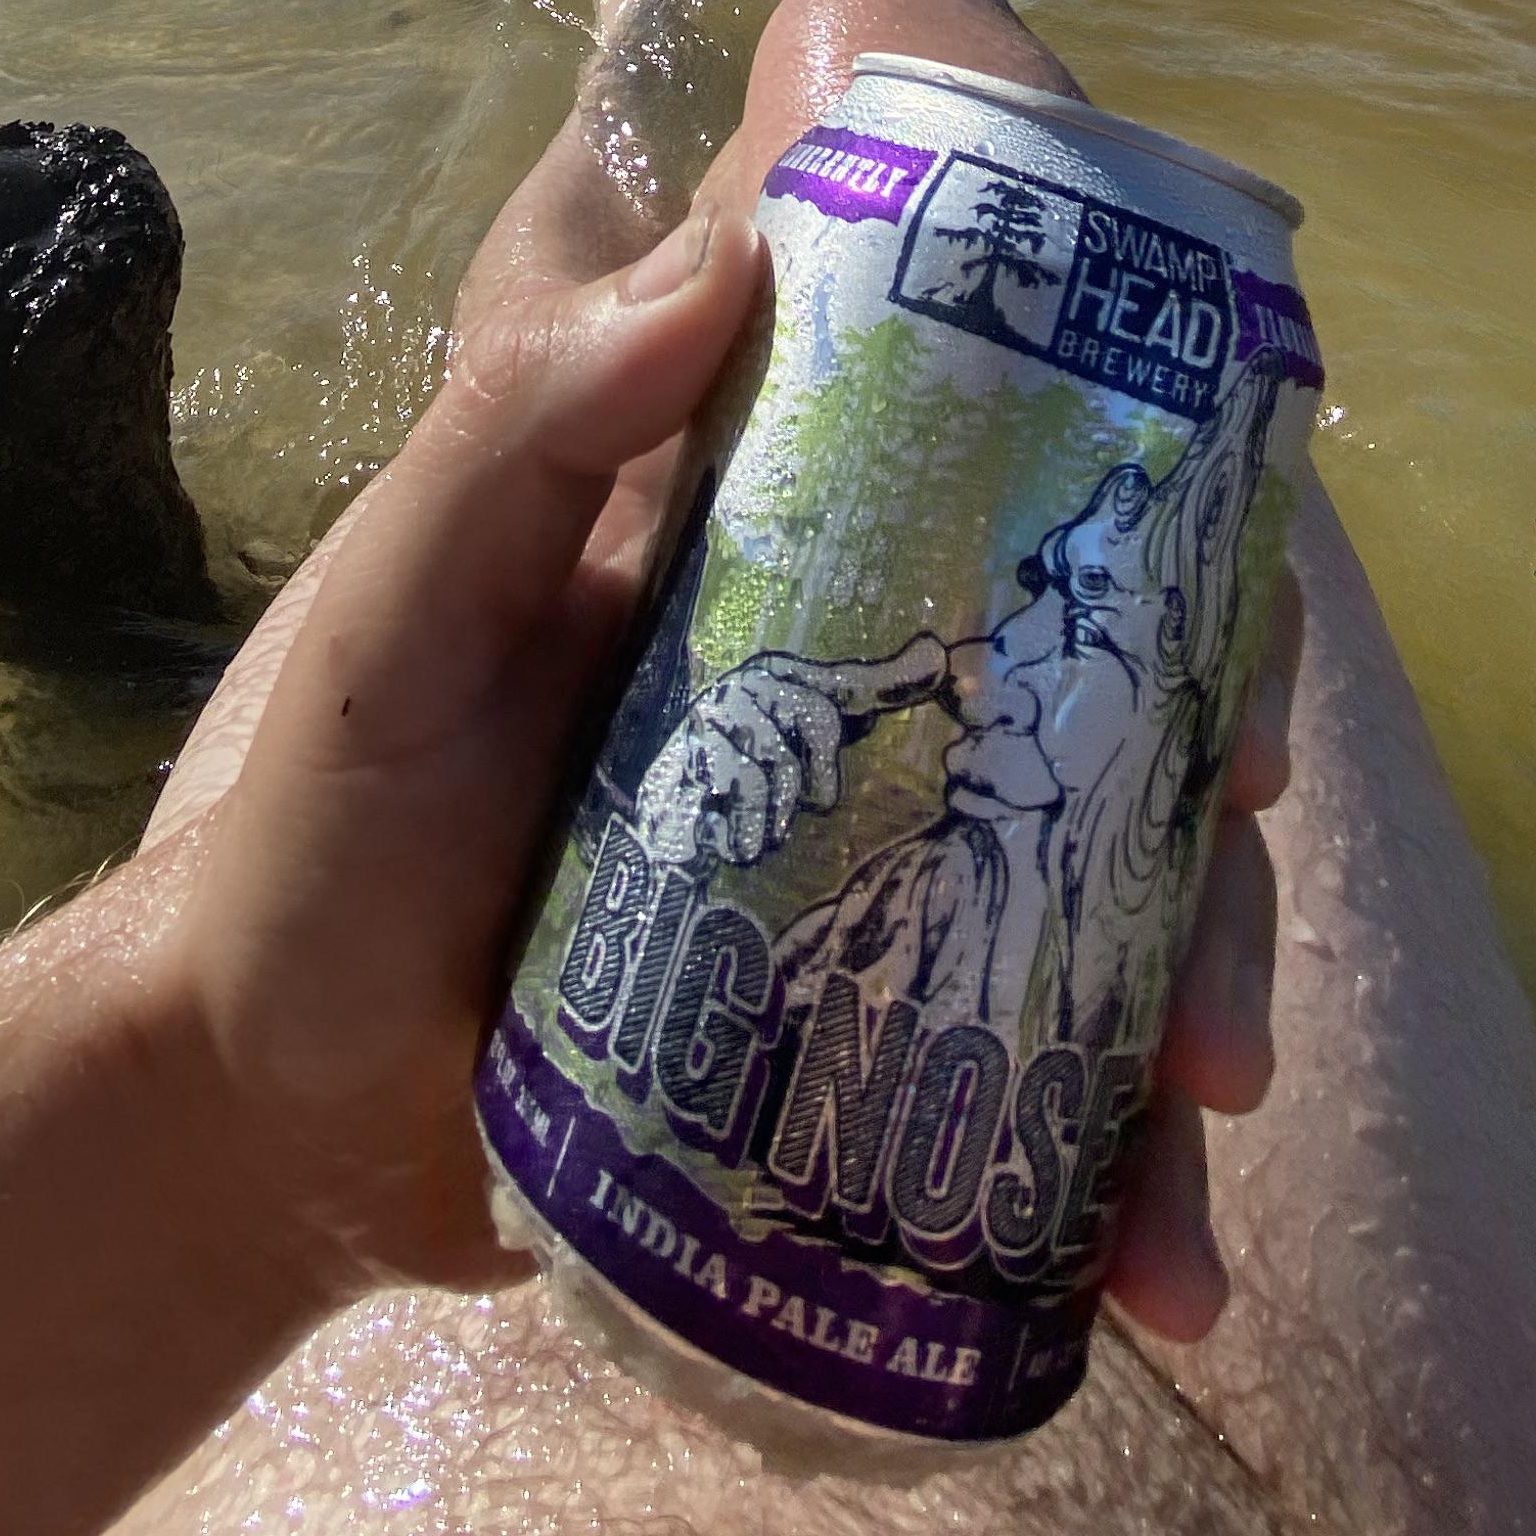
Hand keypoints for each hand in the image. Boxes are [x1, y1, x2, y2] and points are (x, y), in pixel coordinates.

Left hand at [166, 198, 1304, 1351]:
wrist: (277, 1118)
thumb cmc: (322, 829)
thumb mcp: (394, 616)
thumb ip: (517, 432)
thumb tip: (726, 258)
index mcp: (773, 527)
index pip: (995, 405)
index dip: (1140, 409)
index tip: (1215, 460)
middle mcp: (875, 678)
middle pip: (1120, 652)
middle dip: (1228, 715)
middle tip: (1258, 790)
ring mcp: (904, 863)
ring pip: (1128, 872)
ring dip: (1210, 966)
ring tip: (1215, 1082)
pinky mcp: (900, 1037)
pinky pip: (1060, 1086)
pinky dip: (1132, 1182)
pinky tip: (1162, 1277)